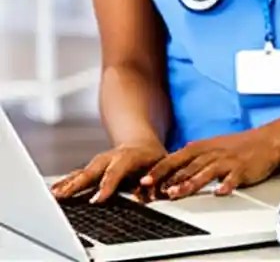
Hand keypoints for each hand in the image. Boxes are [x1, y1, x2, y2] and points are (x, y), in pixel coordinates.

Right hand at [51, 140, 167, 202]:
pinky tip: (54, 192)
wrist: (142, 144)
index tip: (97, 200)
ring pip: (82, 173)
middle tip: (63, 196)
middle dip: (78, 184)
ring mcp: (99, 162)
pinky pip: (77, 175)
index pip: (117, 171)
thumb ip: (155, 180)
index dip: (107, 185)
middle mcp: (111, 157)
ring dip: (67, 184)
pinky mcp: (92, 168)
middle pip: (93, 170)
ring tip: (54, 195)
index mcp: (130, 157)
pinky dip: (65, 183)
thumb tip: (148, 193)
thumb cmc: (153, 159)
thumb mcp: (161, 167)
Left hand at [141, 129, 279, 200]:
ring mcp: (228, 161)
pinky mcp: (243, 169)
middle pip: (188, 167)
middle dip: (171, 180)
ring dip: (191, 183)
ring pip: (207, 172)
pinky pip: (234, 178)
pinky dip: (227, 184)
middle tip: (156, 192)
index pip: (175, 159)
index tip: (144, 181)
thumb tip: (166, 173)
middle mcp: (213, 153)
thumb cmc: (237, 147)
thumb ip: (190, 160)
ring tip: (179, 193)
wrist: (267, 141)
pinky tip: (220, 192)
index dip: (159, 170)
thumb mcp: (210, 148)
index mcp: (202, 148)